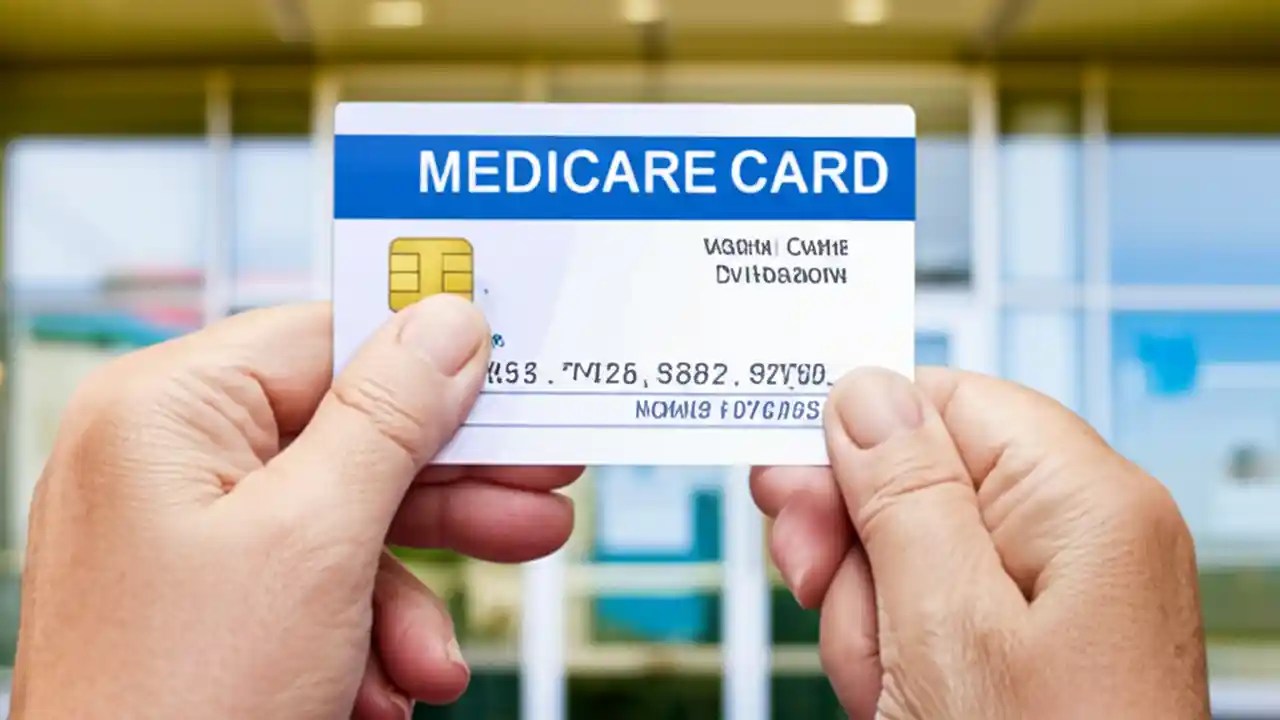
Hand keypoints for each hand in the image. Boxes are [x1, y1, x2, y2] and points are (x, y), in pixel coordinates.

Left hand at [13, 296, 580, 719]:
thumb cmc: (176, 703)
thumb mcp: (315, 541)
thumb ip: (391, 418)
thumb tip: (446, 323)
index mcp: (166, 411)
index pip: (329, 337)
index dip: (434, 354)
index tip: (520, 370)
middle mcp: (169, 459)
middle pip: (352, 433)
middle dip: (451, 488)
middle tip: (541, 493)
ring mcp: (187, 535)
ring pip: (346, 520)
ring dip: (410, 595)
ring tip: (439, 661)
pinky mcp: (214, 601)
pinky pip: (320, 583)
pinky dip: (366, 636)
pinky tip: (385, 688)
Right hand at [753, 368, 1208, 718]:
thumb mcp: (944, 624)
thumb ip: (902, 492)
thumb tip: (866, 391)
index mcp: (1085, 504)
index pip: (949, 402)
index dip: (859, 437)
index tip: (790, 483)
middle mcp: (1080, 539)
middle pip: (922, 481)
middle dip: (860, 548)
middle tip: (825, 592)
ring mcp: (1054, 598)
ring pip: (910, 557)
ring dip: (870, 617)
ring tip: (889, 686)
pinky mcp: (1027, 647)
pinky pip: (931, 615)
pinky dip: (894, 654)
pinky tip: (898, 700)